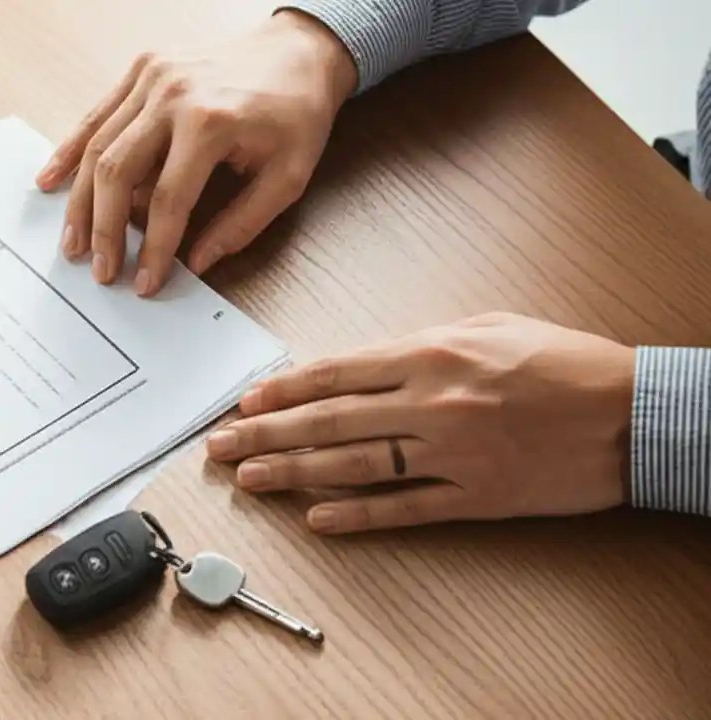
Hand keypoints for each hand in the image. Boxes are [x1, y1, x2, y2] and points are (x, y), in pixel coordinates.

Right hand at [34, 10, 356, 296]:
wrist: (300, 50)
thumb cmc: (296, 112)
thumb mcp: (288, 177)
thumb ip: (241, 224)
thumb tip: (196, 262)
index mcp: (211, 122)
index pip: (168, 201)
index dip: (153, 249)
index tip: (145, 283)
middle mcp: (173, 95)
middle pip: (119, 172)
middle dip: (105, 230)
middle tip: (101, 270)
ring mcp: (151, 77)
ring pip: (98, 146)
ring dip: (80, 200)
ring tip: (73, 242)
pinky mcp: (141, 69)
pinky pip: (96, 115)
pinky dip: (70, 150)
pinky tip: (50, 180)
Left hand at [206, 313, 636, 533]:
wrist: (635, 412)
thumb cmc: (564, 362)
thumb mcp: (488, 327)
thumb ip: (420, 344)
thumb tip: (362, 364)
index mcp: (432, 354)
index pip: (336, 373)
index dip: (282, 390)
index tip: (244, 402)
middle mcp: (432, 403)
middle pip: (329, 420)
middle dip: (265, 433)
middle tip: (220, 445)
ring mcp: (452, 454)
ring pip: (353, 464)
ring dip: (293, 472)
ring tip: (249, 478)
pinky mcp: (476, 497)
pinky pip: (405, 508)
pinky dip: (357, 514)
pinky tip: (316, 517)